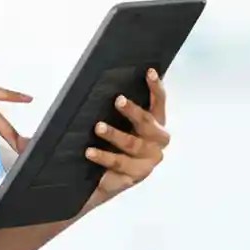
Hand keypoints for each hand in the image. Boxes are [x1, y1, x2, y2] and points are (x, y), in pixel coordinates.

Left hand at [84, 68, 170, 205]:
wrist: (106, 178)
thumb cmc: (114, 143)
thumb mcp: (119, 124)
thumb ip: (119, 109)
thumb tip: (102, 84)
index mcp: (156, 124)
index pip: (159, 102)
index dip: (156, 87)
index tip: (149, 72)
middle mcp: (157, 142)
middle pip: (147, 123)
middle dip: (133, 111)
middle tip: (118, 100)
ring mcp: (148, 161)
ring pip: (132, 144)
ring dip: (114, 134)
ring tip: (98, 127)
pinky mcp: (134, 176)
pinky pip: (118, 164)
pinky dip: (103, 156)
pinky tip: (90, 151)